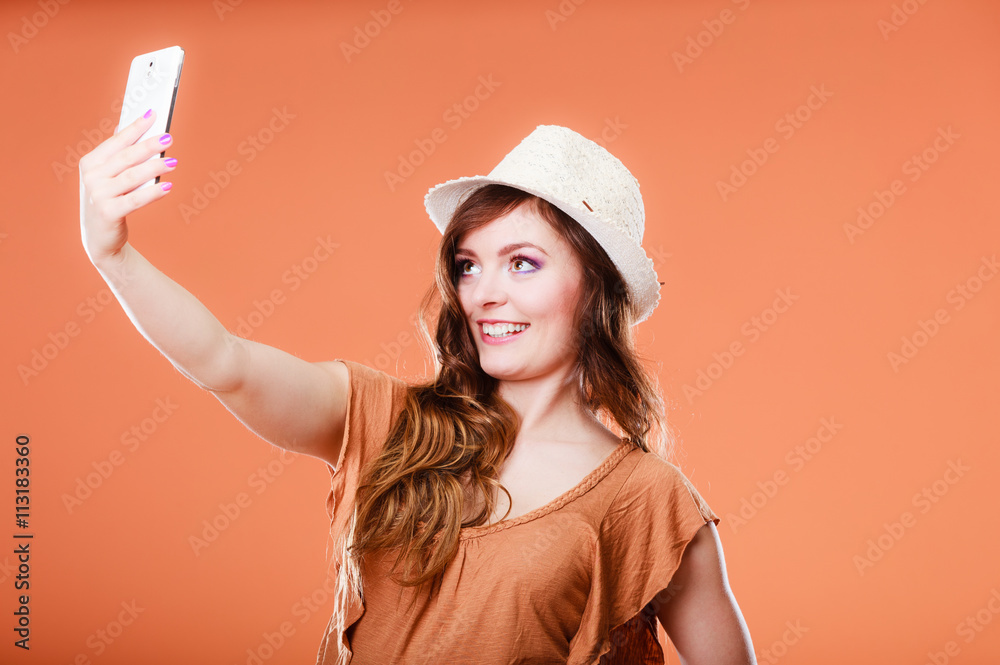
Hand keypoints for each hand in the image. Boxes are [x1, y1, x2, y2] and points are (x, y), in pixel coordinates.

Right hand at [79, 109, 176, 265]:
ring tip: (174, 162)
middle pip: (126, 157)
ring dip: (155, 167)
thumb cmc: (108, 201)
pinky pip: (135, 200)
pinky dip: (153, 193)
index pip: (117, 141)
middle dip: (148, 146)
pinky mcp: (108, 213)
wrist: (100, 238)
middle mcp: (91, 177)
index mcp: (90, 163)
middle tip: (168, 138)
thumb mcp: (107, 176)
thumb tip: (126, 127)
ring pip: (132, 177)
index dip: (135, 127)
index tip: (153, 114)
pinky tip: (169, 187)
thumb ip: (116, 154)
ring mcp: (98, 195)